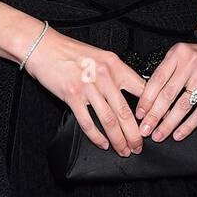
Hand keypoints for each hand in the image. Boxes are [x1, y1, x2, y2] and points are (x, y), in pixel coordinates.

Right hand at [22, 29, 146, 157]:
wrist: (43, 46)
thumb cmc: (70, 52)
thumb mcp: (100, 57)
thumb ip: (115, 74)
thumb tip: (131, 93)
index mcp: (114, 64)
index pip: (140, 89)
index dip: (150, 109)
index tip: (153, 122)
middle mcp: (104, 75)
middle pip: (126, 111)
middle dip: (135, 134)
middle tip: (139, 146)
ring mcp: (88, 86)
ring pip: (109, 120)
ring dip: (119, 139)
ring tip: (124, 150)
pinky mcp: (72, 96)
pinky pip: (87, 122)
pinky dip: (97, 137)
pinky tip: (103, 144)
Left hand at [134, 38, 196, 142]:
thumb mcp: (179, 55)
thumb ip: (165, 72)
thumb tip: (148, 98)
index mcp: (177, 54)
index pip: (158, 79)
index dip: (146, 99)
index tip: (140, 114)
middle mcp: (191, 64)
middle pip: (168, 94)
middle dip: (154, 115)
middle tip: (145, 129)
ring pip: (183, 105)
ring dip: (169, 124)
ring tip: (159, 134)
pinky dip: (188, 126)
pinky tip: (179, 133)